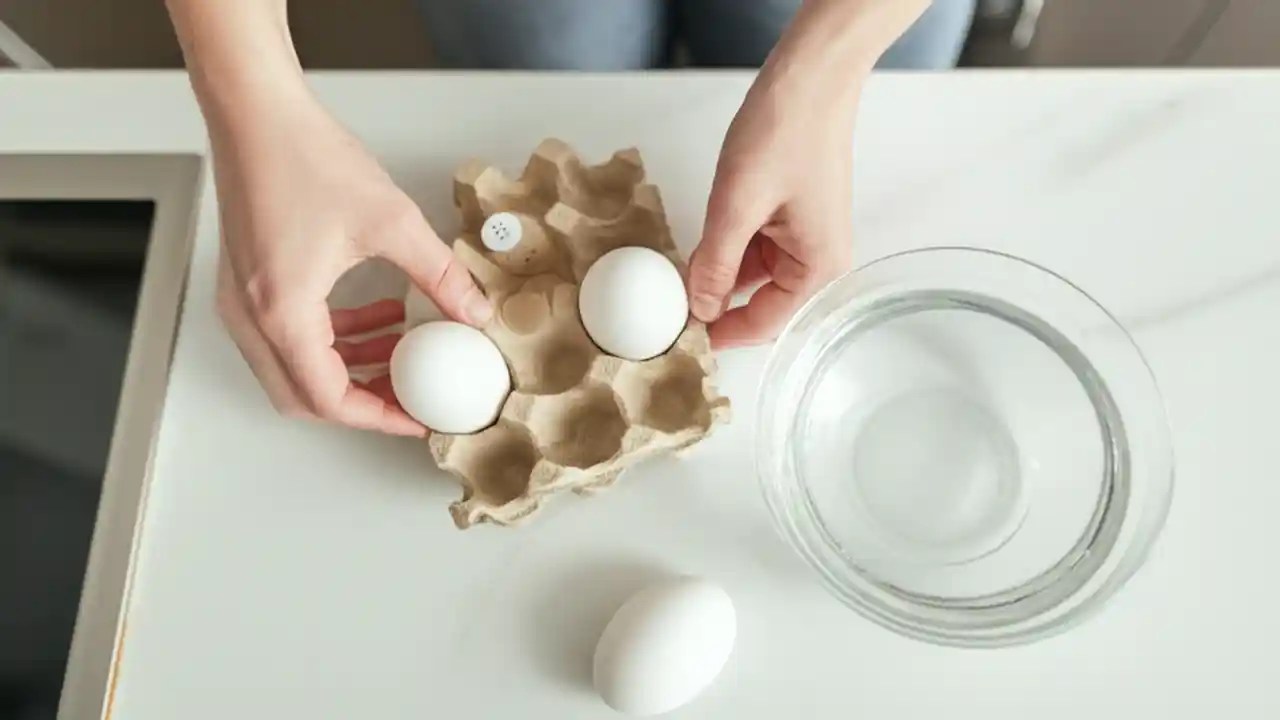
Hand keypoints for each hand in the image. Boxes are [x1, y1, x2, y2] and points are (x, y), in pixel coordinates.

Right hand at [211, 93, 491, 435]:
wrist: (255, 111)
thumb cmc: (304, 156)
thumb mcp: (392, 222)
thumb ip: (439, 275)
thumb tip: (475, 312)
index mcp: (281, 312)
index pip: (328, 398)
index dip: (378, 417)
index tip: (417, 418)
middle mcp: (251, 315)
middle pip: (303, 396)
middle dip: (362, 401)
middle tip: (410, 395)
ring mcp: (242, 299)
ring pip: (294, 367)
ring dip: (349, 367)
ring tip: (404, 349)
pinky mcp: (247, 280)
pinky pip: (287, 333)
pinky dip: (332, 337)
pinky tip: (378, 312)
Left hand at [686, 0, 927, 348]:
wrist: (810, 79)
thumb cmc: (787, 132)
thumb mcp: (737, 205)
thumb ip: (715, 264)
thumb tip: (698, 309)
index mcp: (819, 268)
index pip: (764, 324)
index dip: (721, 334)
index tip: (682, 341)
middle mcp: (819, 260)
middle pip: (760, 303)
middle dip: (716, 304)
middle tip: (670, 309)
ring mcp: (806, 238)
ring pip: (752, 276)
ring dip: (718, 274)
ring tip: (679, 273)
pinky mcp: (792, 218)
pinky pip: (755, 249)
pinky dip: (727, 249)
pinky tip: (699, 244)